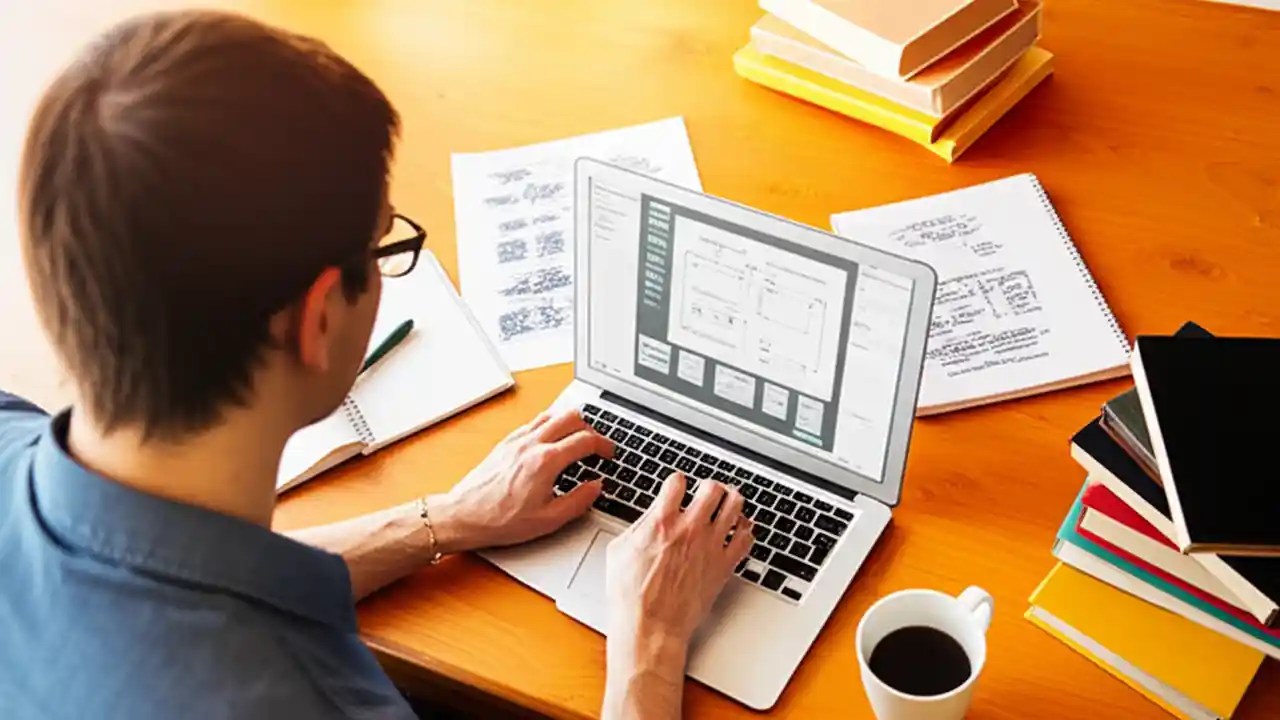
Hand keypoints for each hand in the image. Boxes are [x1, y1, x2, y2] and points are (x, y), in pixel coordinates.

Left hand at [430, 408, 611, 552]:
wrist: (464, 515)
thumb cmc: (500, 520)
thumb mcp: (548, 520)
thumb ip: (579, 501)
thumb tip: (596, 487)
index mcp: (546, 462)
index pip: (586, 440)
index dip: (605, 445)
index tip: (609, 454)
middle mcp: (532, 444)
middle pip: (572, 417)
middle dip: (591, 428)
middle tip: (597, 446)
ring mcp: (517, 440)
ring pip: (552, 414)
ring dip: (570, 422)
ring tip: (577, 440)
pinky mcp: (506, 442)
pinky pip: (534, 422)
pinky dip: (550, 425)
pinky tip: (551, 441)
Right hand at [606, 473, 752, 654]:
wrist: (650, 627)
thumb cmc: (631, 596)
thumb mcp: (619, 550)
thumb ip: (639, 526)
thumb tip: (651, 514)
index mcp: (661, 522)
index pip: (678, 481)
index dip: (677, 482)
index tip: (677, 487)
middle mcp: (690, 530)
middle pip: (713, 488)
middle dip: (709, 487)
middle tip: (707, 492)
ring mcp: (710, 547)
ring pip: (735, 506)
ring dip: (730, 501)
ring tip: (726, 503)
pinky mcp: (724, 566)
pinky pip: (746, 538)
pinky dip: (744, 530)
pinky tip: (737, 530)